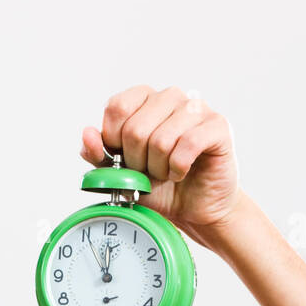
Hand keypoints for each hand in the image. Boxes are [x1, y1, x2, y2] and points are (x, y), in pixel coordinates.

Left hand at [78, 85, 240, 244]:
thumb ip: (99, 154)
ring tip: (166, 172)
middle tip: (148, 170)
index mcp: (144, 99)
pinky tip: (181, 172)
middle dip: (137, 161)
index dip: (114, 140)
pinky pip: (188, 145)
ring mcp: (196, 109)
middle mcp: (170, 97)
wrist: (192, 207)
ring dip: (159, 168)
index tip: (123, 157)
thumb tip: (87, 133)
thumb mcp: (119, 173)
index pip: (117, 107)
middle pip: (135, 128)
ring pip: (161, 139)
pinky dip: (178, 168)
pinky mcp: (217, 126)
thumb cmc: (158, 185)